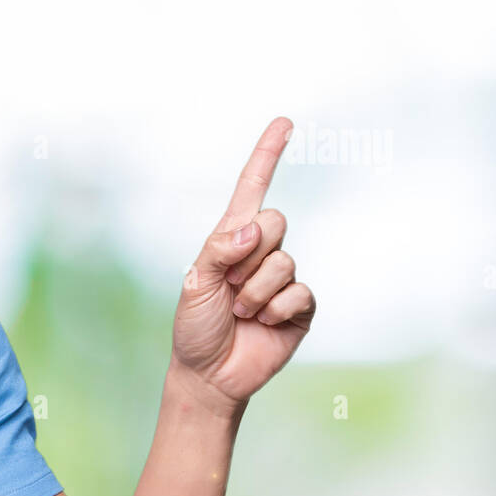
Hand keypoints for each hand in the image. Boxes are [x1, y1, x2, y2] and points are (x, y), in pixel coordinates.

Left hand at [171, 117, 316, 416]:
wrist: (209, 374)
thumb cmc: (195, 327)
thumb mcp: (195, 284)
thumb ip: (219, 250)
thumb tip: (253, 226)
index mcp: (231, 239)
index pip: (252, 189)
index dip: (268, 155)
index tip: (284, 122)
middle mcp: (261, 253)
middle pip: (277, 220)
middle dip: (249, 255)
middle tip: (228, 287)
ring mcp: (283, 279)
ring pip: (284, 261)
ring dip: (254, 292)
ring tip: (238, 312)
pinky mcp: (300, 306)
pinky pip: (298, 292)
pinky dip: (274, 309)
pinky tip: (261, 323)